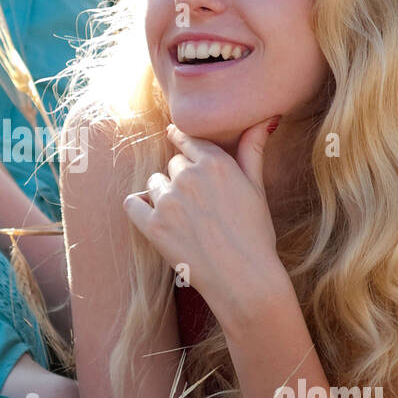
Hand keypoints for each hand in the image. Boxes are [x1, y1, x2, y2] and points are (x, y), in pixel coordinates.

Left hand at [122, 118, 286, 320]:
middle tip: (198, 206)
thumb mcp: (257, 188)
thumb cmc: (255, 235)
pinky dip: (140, 208)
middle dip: (181, 179)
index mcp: (215, 163)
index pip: (188, 140)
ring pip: (154, 183)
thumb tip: (265, 118)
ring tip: (184, 219)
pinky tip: (154, 218)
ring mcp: (169, 201)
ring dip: (163, 195)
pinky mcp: (153, 226)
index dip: (183, 143)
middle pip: (172, 165)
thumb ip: (252, 151)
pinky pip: (133, 204)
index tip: (176, 140)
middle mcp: (189, 177)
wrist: (245, 278)